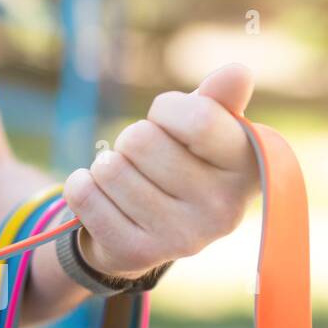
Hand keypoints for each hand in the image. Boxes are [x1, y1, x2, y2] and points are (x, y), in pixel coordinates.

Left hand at [62, 63, 260, 277]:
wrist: (149, 230)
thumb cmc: (182, 163)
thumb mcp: (205, 128)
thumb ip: (218, 99)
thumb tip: (238, 72)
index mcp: (248, 170)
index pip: (197, 119)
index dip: (168, 109)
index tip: (169, 120)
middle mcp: (223, 210)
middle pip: (142, 140)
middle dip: (132, 139)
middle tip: (145, 160)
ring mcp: (181, 238)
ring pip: (110, 168)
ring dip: (107, 164)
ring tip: (127, 180)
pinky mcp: (138, 254)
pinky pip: (85, 196)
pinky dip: (80, 185)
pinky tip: (100, 194)